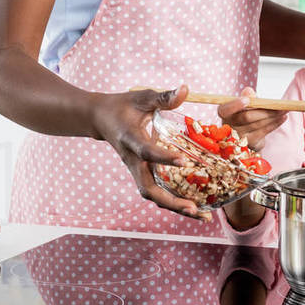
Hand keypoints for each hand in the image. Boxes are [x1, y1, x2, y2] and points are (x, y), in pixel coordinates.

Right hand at [91, 85, 211, 220]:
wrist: (101, 118)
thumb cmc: (124, 105)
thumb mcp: (142, 97)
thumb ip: (163, 97)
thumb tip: (185, 89)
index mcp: (130, 140)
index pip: (147, 152)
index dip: (163, 157)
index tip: (184, 160)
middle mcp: (132, 160)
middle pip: (149, 189)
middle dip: (171, 201)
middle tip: (196, 208)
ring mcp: (136, 170)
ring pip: (153, 196)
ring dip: (175, 208)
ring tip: (202, 215)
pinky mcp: (141, 173)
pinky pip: (157, 192)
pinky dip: (174, 202)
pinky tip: (195, 207)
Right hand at [218, 86, 285, 151]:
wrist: (246, 133)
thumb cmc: (244, 113)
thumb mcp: (243, 103)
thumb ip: (246, 97)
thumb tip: (249, 91)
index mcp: (224, 113)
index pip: (226, 109)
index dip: (235, 105)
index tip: (246, 100)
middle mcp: (228, 127)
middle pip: (247, 117)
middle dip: (264, 110)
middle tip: (279, 105)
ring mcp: (239, 138)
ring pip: (258, 125)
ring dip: (274, 116)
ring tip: (285, 109)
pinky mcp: (251, 144)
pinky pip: (265, 132)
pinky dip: (275, 123)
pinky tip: (283, 117)